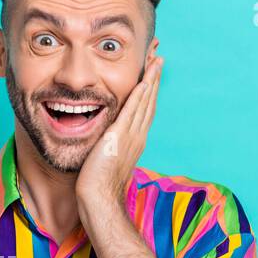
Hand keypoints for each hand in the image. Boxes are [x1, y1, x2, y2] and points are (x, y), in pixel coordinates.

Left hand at [76, 55, 162, 210]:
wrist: (99, 201)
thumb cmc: (98, 188)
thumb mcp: (106, 161)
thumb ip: (108, 148)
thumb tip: (104, 143)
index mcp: (134, 141)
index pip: (144, 109)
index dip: (148, 90)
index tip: (151, 72)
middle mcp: (137, 136)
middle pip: (149, 101)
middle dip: (153, 78)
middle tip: (159, 56)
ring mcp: (131, 136)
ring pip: (144, 102)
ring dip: (150, 79)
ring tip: (156, 59)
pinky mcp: (119, 137)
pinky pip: (132, 111)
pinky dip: (140, 95)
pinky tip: (144, 80)